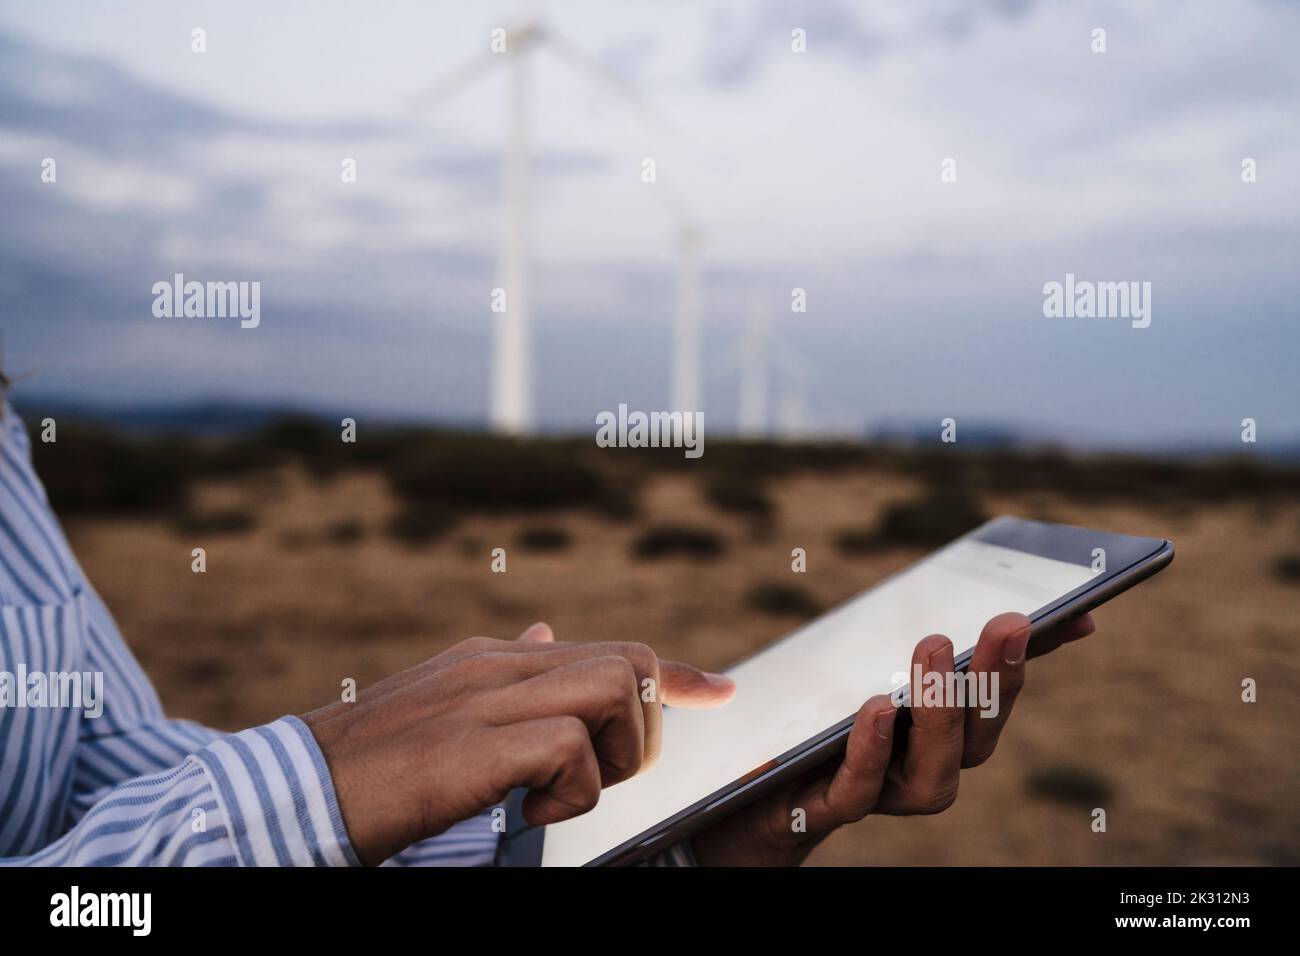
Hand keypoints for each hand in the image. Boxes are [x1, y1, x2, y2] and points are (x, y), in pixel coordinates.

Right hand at [303, 623, 734, 863]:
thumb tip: (546, 636)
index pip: (612, 648)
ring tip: (552, 793)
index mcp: (497, 657)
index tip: (721, 690)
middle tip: (592, 778)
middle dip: (641, 731)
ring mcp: (488, 697)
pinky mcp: (476, 744)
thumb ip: (506, 674)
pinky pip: (570, 749)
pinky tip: (522, 811)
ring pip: (617, 690)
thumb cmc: (369, 764)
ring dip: (610, 759)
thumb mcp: (446, 703)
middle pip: (631, 664)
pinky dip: (568, 793)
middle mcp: (500, 663)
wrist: (291, 791)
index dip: (677, 674)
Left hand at [690, 611, 1096, 865]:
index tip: (1074, 611)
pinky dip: (873, 749)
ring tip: (934, 649)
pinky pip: (858, 788)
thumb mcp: (855, 671)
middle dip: (997, 681)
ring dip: (941, 713)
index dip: (1034, 658)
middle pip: (977, 736)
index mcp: (935, 734)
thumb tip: (983, 606)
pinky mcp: (824, 807)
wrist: (743, 801)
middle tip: (1007, 622)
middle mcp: (920, 770)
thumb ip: (914, 646)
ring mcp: (879, 795)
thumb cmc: (812, 728)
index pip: (998, 697)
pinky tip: (877, 707)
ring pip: (934, 775)